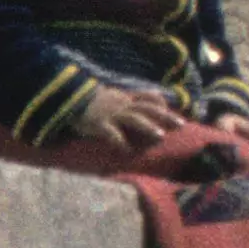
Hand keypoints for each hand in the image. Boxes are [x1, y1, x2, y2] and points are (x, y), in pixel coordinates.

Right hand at [68, 87, 182, 157]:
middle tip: (181, 125)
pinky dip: (120, 142)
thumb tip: (142, 105)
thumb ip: (126, 100)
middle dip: (165, 117)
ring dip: (148, 128)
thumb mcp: (111, 96)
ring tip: (161, 137)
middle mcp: (121, 105)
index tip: (170, 111)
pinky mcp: (98, 124)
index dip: (161, 104)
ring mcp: (110, 114)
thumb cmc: (90, 101)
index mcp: (125, 99)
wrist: (67, 97)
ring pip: (133, 119)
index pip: (148, 98)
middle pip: (147, 109)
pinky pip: (111, 133)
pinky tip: (127, 151)